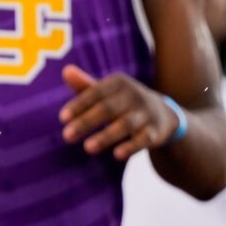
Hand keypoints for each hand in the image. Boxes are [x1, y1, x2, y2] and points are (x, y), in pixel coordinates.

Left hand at [60, 65, 177, 159]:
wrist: (163, 113)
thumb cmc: (123, 101)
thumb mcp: (107, 91)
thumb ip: (85, 85)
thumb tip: (65, 70)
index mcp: (118, 83)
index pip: (96, 92)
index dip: (79, 104)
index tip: (62, 118)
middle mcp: (133, 95)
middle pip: (108, 109)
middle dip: (87, 122)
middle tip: (66, 136)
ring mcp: (146, 113)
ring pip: (125, 124)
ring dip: (107, 136)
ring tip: (88, 148)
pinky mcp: (155, 131)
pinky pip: (143, 139)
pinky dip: (132, 146)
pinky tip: (117, 155)